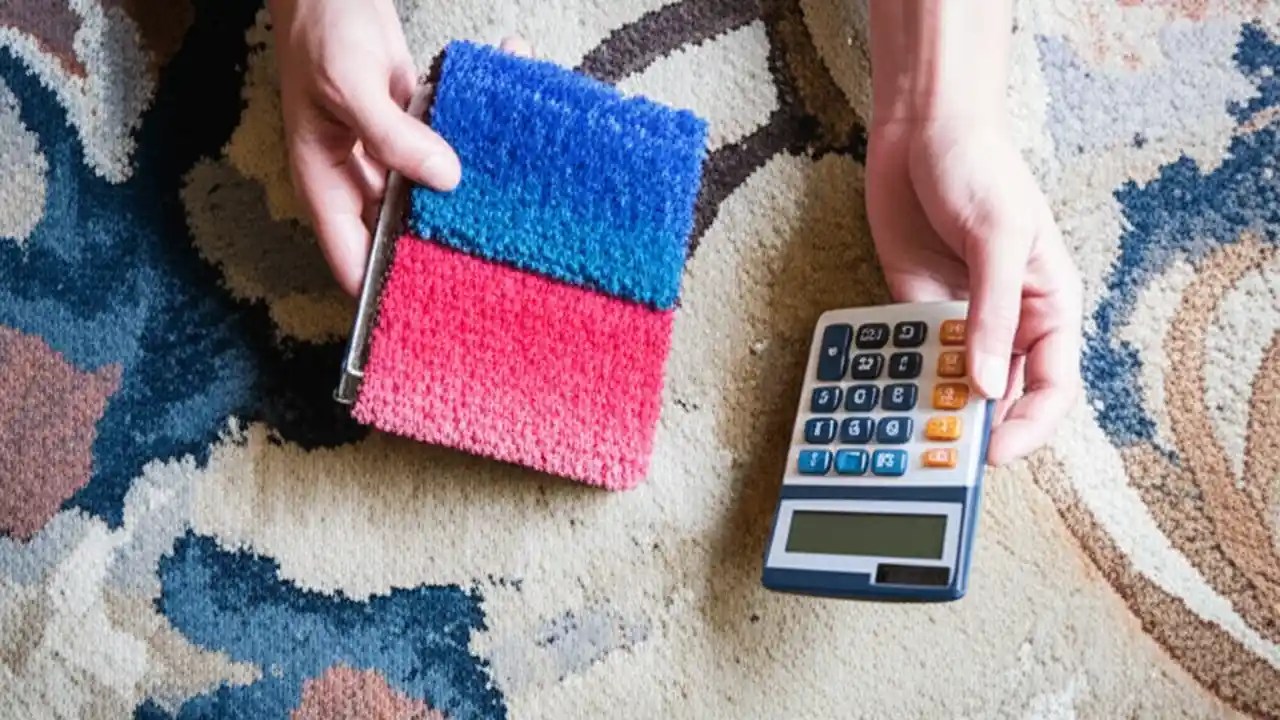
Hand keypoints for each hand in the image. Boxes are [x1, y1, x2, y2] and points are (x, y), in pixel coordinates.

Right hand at [269, 0, 528, 294]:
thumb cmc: (319, 32)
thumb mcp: (351, 87)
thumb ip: (393, 137)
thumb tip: (444, 178)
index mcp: (326, 185)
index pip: (352, 262)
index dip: (385, 291)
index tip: (433, 308)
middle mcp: (357, 178)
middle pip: (398, 235)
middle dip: (439, 248)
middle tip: (492, 265)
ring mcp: (385, 156)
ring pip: (428, 195)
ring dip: (465, 196)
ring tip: (512, 212)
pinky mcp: (411, 130)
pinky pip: (444, 149)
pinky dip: (473, 143)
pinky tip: (508, 134)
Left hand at [865, 117, 1082, 465]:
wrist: (922, 131)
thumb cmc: (980, 169)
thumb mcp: (998, 237)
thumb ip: (994, 314)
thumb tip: (990, 386)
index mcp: (1049, 306)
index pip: (1054, 385)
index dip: (1030, 426)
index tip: (995, 452)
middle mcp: (1009, 321)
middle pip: (1003, 395)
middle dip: (978, 425)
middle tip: (944, 451)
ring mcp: (962, 318)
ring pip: (955, 381)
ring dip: (935, 404)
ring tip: (909, 425)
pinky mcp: (918, 308)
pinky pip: (913, 353)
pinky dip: (902, 372)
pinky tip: (885, 385)